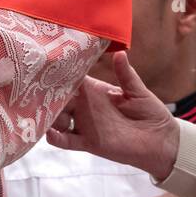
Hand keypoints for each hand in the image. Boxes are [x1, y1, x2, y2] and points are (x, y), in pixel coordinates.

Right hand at [47, 51, 179, 179]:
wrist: (159, 141)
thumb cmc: (150, 112)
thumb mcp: (138, 91)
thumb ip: (126, 75)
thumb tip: (120, 53)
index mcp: (95, 91)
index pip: (73, 80)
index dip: (60, 74)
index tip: (47, 66)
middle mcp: (86, 106)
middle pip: (60, 98)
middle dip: (48, 94)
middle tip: (36, 90)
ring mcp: (85, 125)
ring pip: (58, 119)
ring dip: (50, 115)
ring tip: (44, 111)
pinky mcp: (88, 142)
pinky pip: (67, 141)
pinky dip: (56, 138)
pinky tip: (50, 133)